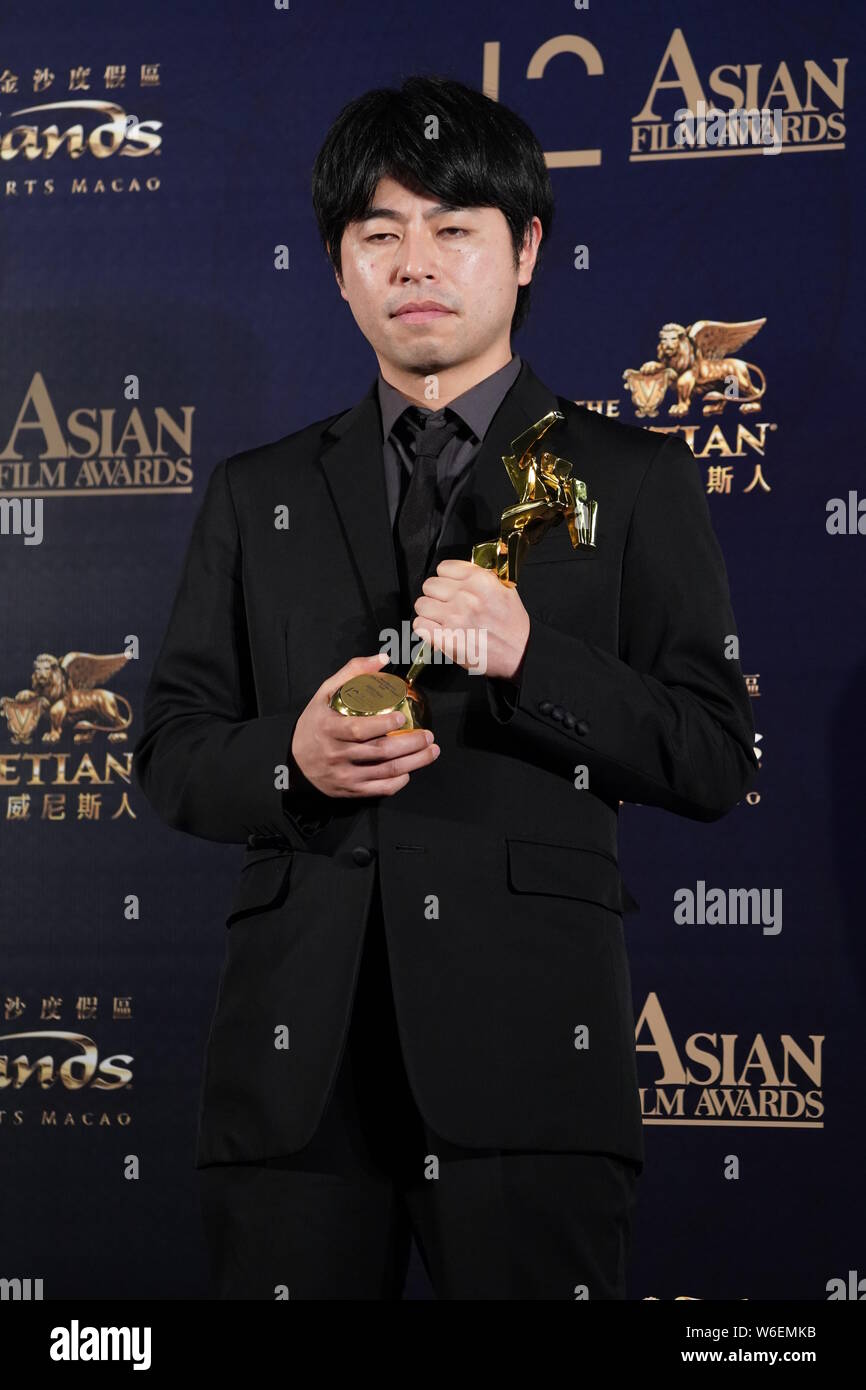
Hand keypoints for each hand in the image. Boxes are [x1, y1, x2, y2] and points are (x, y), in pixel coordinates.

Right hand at [290, 653, 439, 797]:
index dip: (383, 724)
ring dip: (414, 762)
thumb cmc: (315, 723)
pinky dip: (399, 781)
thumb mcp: (325, 694)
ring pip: (385, 771)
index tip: (401, 716)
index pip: (358, 730)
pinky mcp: (351, 790)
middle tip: (429, 736)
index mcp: (329, 729)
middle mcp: (336, 755)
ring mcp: (345, 776)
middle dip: (410, 744)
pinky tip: (411, 770)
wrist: (296, 762)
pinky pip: (380, 789)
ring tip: (431, 751)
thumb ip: (353, 673)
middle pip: (379, 752)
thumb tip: (383, 658)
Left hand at [412, 559, 529, 680]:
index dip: (446, 578)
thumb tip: (462, 572)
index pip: (443, 567)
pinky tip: (436, 630)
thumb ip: (483, 576)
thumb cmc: (513, 625)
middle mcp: (465, 596)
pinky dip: (425, 628)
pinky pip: (419, 625)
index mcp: (480, 580)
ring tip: (440, 618)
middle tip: (446, 604)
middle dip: (436, 594)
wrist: (520, 653)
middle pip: (429, 585)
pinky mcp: (446, 639)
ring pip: (421, 604)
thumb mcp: (506, 590)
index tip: (450, 586)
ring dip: (428, 612)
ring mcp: (454, 618)